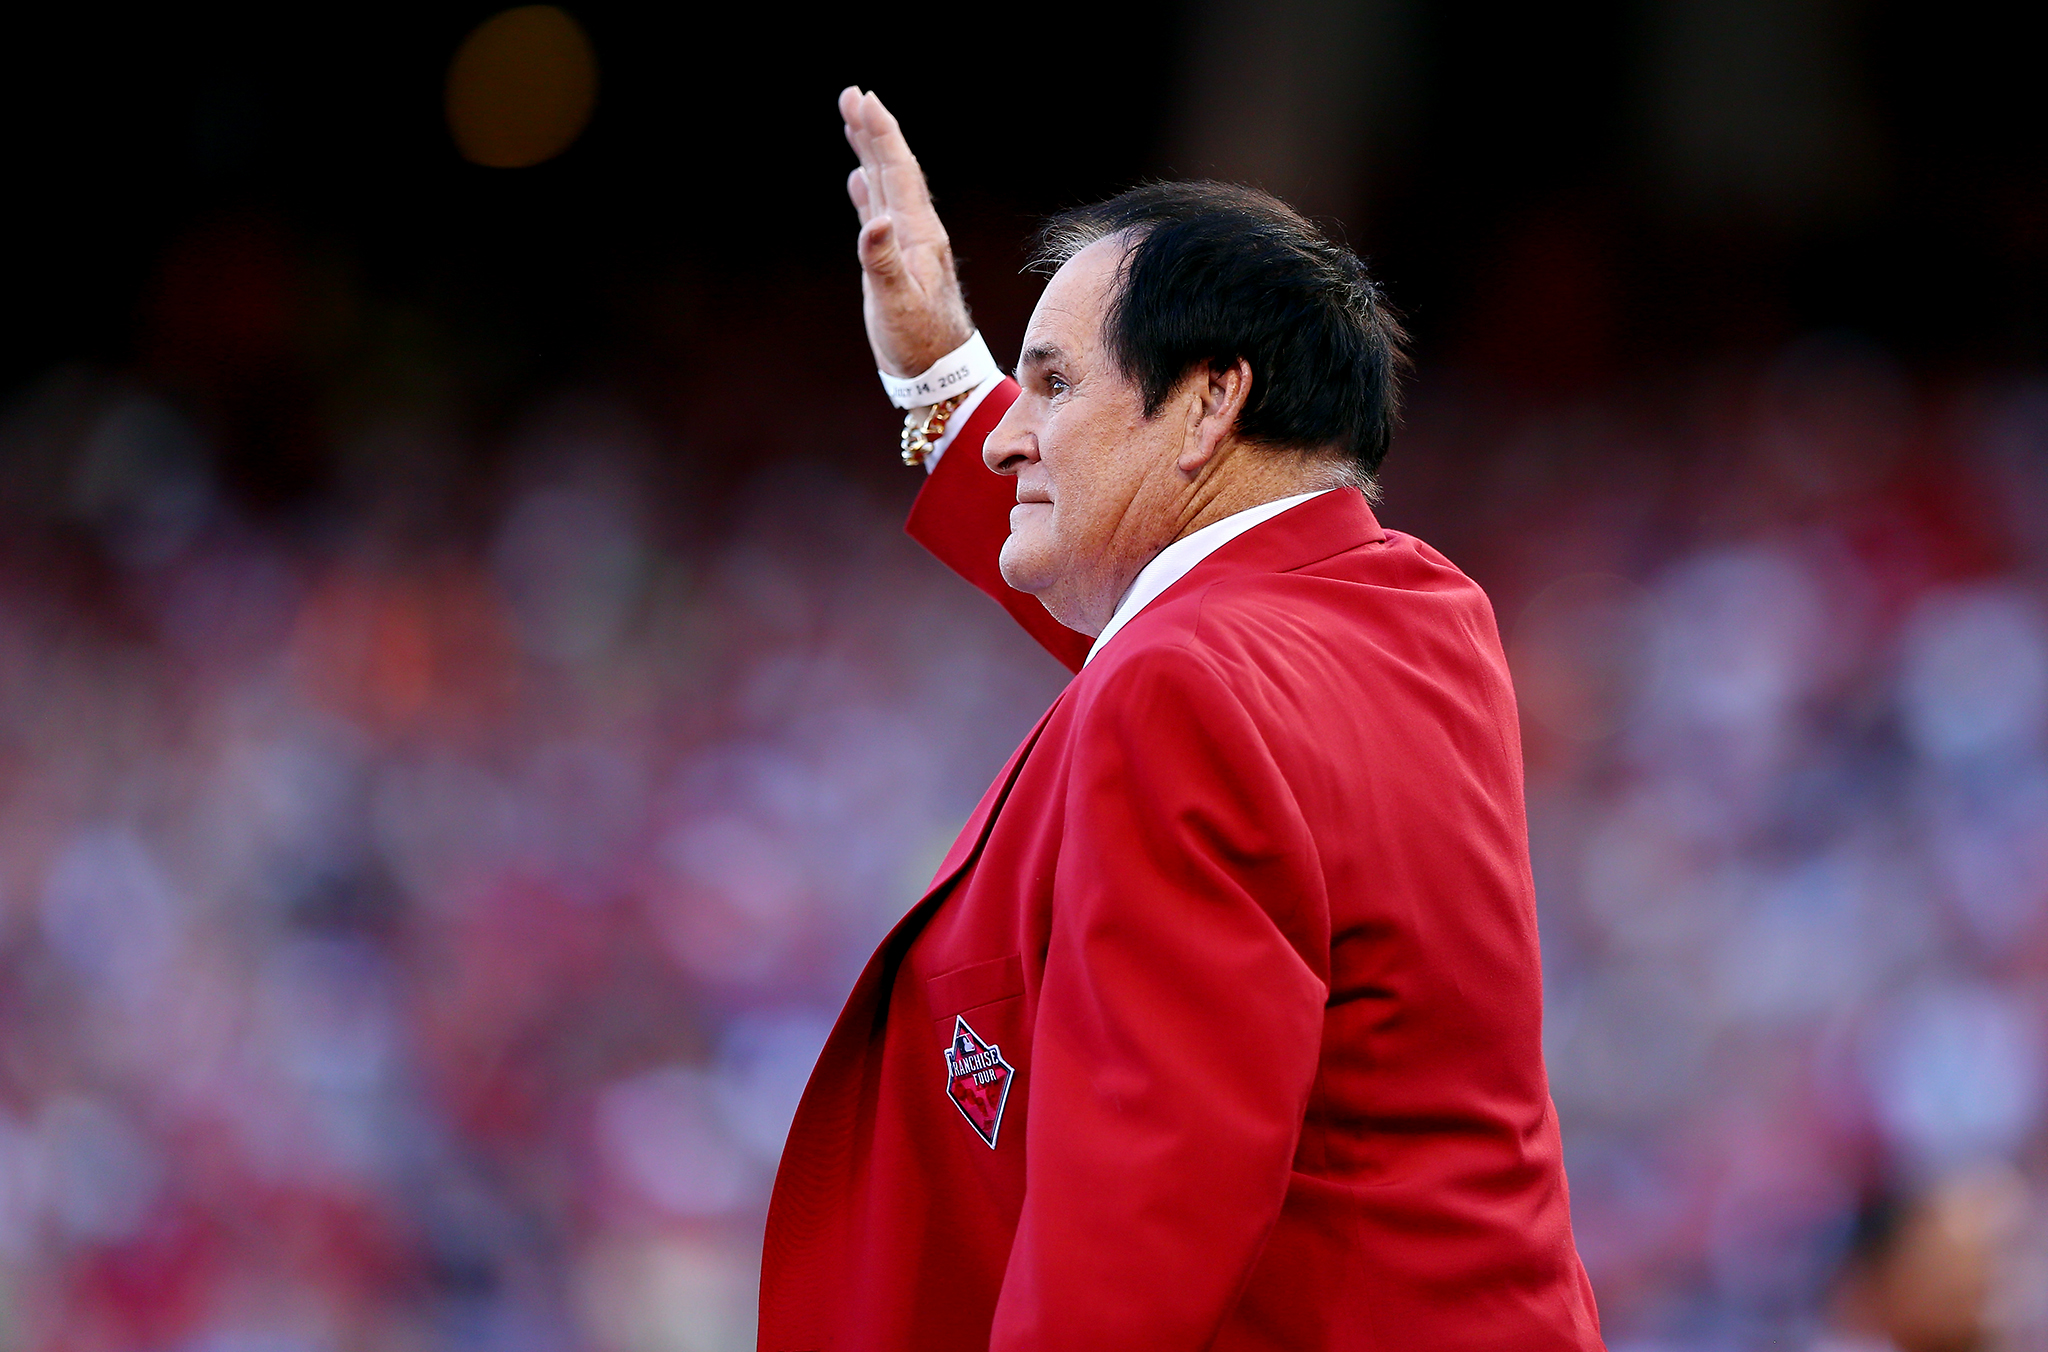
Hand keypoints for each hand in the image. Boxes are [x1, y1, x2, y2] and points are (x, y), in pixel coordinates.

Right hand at [840, 87, 973, 378]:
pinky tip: (857, 181)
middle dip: (874, 131)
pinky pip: (879, 214)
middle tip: (853, 95)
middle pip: (893, 169)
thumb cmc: (917, 341)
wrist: (938, 371)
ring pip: (885, 187)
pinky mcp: (895, 262)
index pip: (898, 172)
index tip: (863, 100)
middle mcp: (914, 231)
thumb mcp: (897, 304)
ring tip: (853, 122)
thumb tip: (874, 221)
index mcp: (917, 234)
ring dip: (869, 154)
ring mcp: (905, 245)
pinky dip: (867, 191)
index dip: (881, 135)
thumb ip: (883, 262)